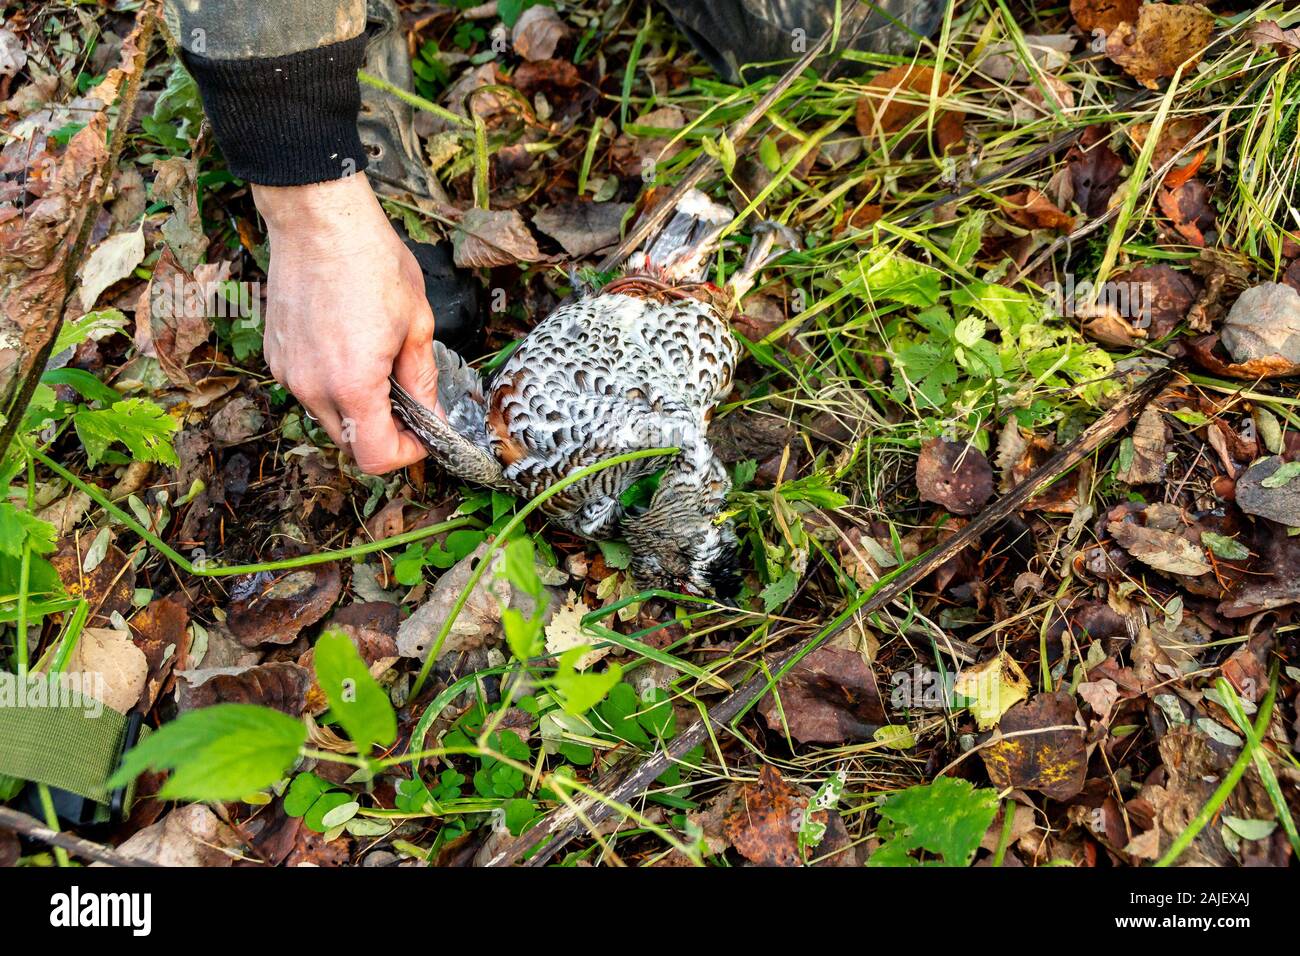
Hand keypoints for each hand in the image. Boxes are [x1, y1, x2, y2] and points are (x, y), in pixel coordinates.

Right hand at [253, 173, 440, 473]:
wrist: (319, 219)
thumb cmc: (371, 261)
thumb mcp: (416, 324)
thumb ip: (423, 379)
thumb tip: (432, 414)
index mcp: (352, 384)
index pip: (374, 457)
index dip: (405, 454)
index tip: (422, 435)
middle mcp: (312, 386)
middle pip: (350, 442)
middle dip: (382, 431)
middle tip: (407, 402)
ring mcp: (288, 372)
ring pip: (327, 416)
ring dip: (356, 406)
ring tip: (378, 365)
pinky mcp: (275, 355)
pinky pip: (307, 388)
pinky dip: (330, 383)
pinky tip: (348, 347)